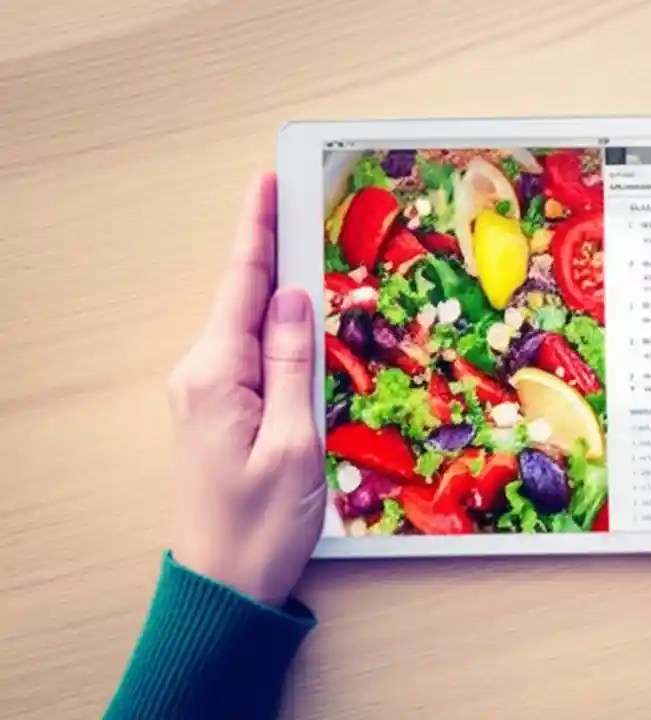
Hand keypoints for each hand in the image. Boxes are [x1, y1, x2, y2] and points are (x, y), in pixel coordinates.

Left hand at [167, 173, 323, 604]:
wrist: (222, 589)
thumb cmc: (260, 527)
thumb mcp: (292, 444)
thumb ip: (291, 363)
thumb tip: (293, 295)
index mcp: (215, 376)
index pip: (241, 285)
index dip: (258, 230)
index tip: (269, 181)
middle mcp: (199, 376)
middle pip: (240, 297)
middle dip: (272, 250)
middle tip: (304, 205)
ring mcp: (202, 395)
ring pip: (244, 326)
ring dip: (275, 290)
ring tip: (310, 253)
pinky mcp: (214, 414)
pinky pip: (247, 355)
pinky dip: (272, 330)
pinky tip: (295, 319)